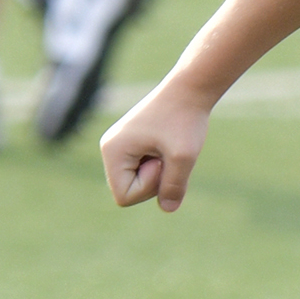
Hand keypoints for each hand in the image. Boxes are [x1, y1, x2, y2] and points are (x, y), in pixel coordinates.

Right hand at [101, 77, 211, 210]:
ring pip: (138, 182)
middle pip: (128, 191)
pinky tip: (168, 146)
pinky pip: (145, 171)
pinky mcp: (132, 144)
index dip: (149, 188)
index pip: (123, 197)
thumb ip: (173, 186)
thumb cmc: (185, 119)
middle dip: (154, 181)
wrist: (189, 90)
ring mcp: (119, 146)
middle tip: (169, 154)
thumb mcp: (183, 157)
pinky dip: (161, 165)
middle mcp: (110, 148)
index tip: (162, 161)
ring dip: (160, 172)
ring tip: (168, 148)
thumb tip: (167, 208)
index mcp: (112, 151)